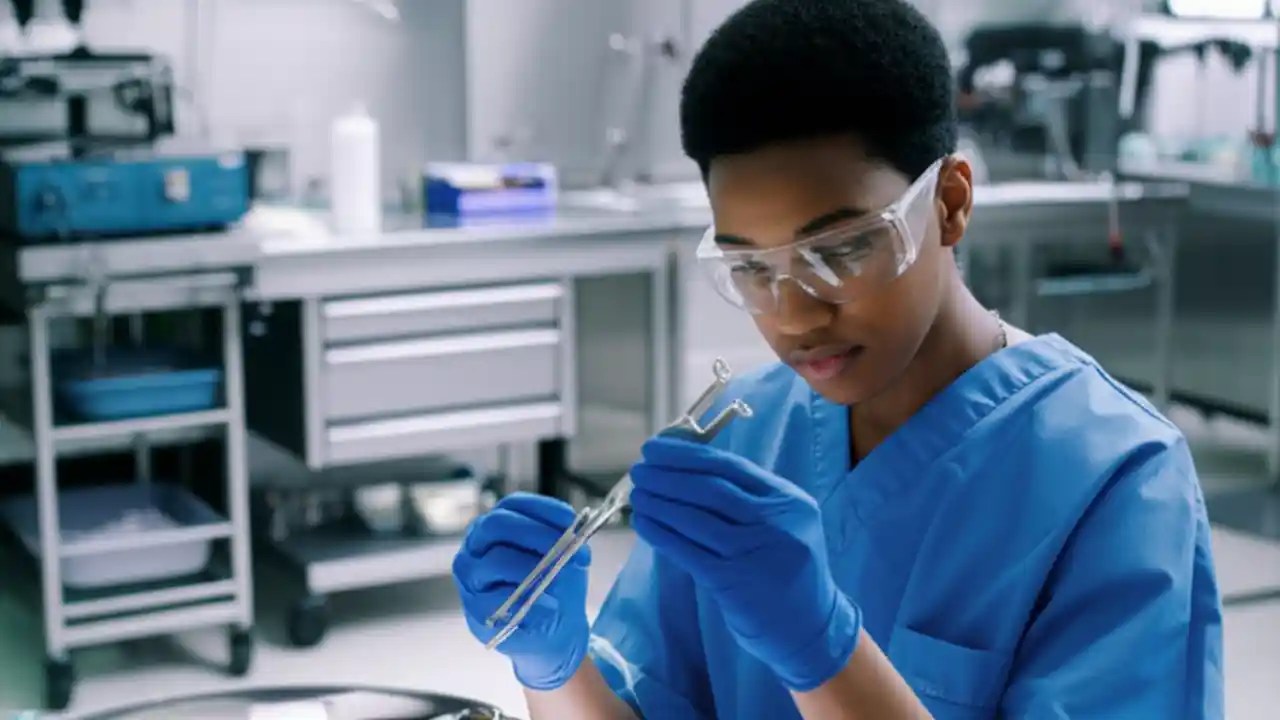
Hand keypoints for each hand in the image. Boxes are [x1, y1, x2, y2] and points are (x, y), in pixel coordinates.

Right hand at [452, 493, 590, 689]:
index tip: (572, 521)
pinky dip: (526, 600)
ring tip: (558, 580)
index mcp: (499, 524)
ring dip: (533, 568)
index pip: (514, 504)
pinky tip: (548, 606)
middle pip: (496, 524)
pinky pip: (495, 599)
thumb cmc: (555, 586)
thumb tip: (575, 542)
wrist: (551, 631)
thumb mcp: (567, 560)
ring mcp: (471, 574)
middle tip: (566, 547)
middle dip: (535, 533)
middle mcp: (477, 543)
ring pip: (496, 560)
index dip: (544, 509)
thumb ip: (566, 546)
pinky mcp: (473, 606)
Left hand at [628, 436, 860, 690]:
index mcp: (788, 500)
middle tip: (639, 470)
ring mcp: (755, 552)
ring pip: (696, 518)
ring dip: (660, 503)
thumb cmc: (785, 567)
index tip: (656, 449)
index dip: (687, 455)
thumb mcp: (783, 522)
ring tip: (637, 494)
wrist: (809, 626)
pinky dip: (662, 535)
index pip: (731, 466)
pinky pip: (688, 551)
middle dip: (668, 475)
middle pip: (710, 488)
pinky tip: (644, 524)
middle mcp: (776, 522)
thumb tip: (684, 468)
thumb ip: (747, 497)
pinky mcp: (734, 582)